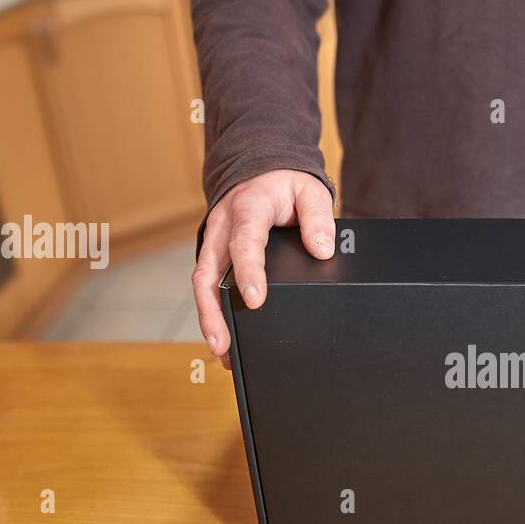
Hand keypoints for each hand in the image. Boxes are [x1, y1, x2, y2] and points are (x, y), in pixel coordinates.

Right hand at [192, 169, 334, 367]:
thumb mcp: (309, 190)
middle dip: (212, 310)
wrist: (261, 172)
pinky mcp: (215, 256)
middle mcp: (223, 227)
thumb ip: (318, 217)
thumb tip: (322, 250)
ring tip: (222, 352)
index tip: (256, 299)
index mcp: (248, 207)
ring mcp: (215, 243)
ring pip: (202, 284)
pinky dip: (213, 313)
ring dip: (209, 319)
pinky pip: (209, 286)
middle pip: (208, 272)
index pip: (245, 242)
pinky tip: (225, 341)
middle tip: (222, 342)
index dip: (248, 271)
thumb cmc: (286, 185)